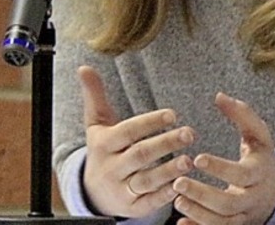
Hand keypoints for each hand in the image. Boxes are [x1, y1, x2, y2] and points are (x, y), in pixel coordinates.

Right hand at [78, 66, 195, 217]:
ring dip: (168, 171)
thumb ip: (94, 96)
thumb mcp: (96, 125)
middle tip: (189, 133)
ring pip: (146, 181)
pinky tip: (183, 185)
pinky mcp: (132, 208)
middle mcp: (111, 168)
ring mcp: (121, 190)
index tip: (172, 114)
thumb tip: (84, 67)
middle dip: (165, 144)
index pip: (127, 132)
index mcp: (103, 144)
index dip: (149, 123)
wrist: (94, 193)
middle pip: (139, 155)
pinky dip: (165, 195)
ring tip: (189, 160)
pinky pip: (150, 202)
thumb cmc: (103, 151)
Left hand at [172, 92, 274, 224]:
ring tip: (177, 199)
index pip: (242, 174)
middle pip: (229, 203)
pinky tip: (181, 223)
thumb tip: (220, 96)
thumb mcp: (258, 135)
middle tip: (179, 182)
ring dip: (199, 214)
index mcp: (258, 173)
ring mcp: (244, 216)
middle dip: (203, 195)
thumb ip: (241, 114)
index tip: (198, 158)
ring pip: (223, 222)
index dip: (220, 168)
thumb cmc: (261, 158)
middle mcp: (252, 198)